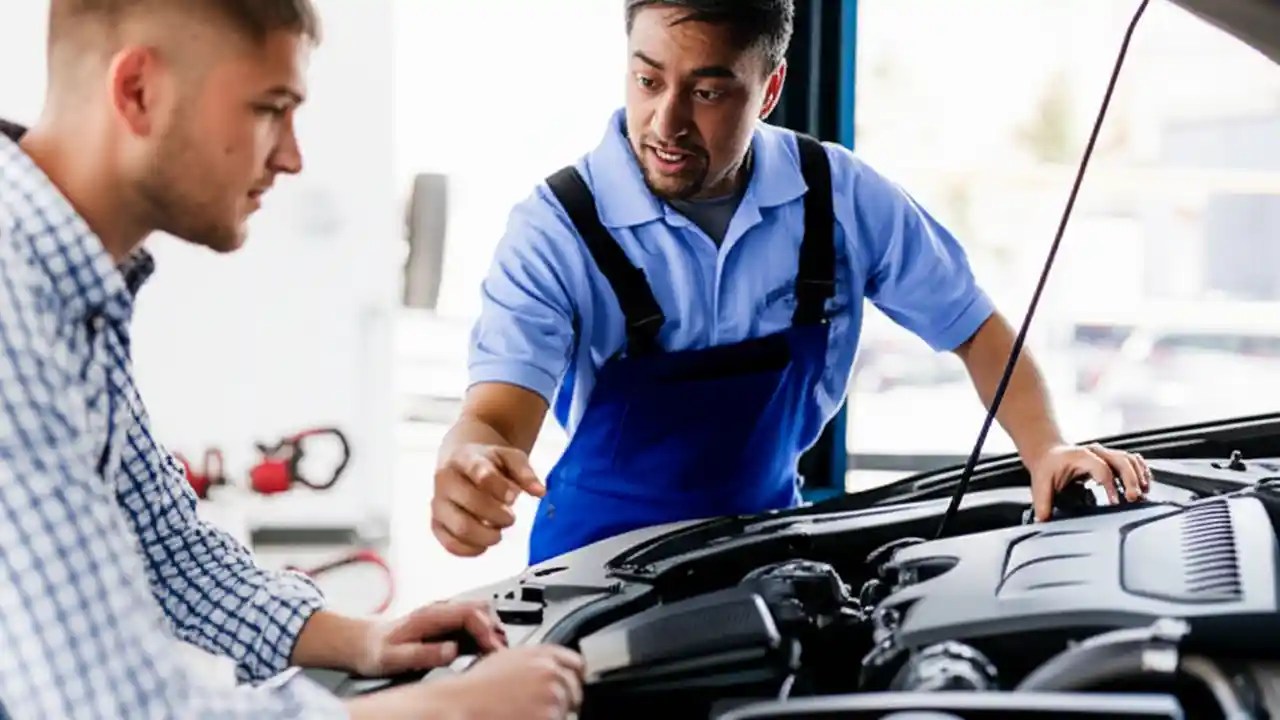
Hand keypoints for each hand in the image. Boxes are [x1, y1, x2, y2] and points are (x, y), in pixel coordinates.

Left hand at [354, 600, 507, 677]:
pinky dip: (482, 636)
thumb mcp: (394, 657)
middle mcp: (439, 610)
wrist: (363, 643)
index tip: (492, 647)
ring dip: (490, 631)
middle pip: (479, 609)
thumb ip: (423, 653)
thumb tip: (451, 651)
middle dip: (493, 628)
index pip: (469, 612)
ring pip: (478, 614)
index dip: (485, 629)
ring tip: (493, 652)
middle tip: (497, 651)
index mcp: (430, 615)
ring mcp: (443, 616)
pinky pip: (471, 624)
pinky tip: (482, 651)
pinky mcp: (444, 625)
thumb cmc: (376, 650)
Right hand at [420, 645, 585, 719]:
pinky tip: (524, 718)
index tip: (570, 684)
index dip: (572, 676)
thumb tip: (551, 668)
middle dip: (562, 699)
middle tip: (538, 708)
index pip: (577, 663)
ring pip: (568, 711)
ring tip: (525, 714)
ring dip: (553, 715)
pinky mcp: (550, 718)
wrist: (460, 706)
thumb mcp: (506, 660)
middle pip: (575, 690)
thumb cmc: (475, 689)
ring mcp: (553, 697)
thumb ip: (534, 661)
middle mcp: (551, 672)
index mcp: (542, 653)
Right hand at [433, 443, 544, 556]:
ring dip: (486, 535)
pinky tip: (484, 543)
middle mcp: (445, 480)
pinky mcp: (436, 524)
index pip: (478, 471)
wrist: (460, 463)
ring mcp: (438, 503)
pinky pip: (450, 544)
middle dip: (497, 516)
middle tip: (510, 517)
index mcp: (464, 458)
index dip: (499, 487)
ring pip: (460, 528)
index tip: (514, 497)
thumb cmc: (489, 462)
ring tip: (497, 531)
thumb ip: (525, 472)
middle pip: (470, 504)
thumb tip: (540, 492)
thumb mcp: (510, 457)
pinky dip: (471, 549)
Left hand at [1029, 443, 1150, 521]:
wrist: (1049, 454)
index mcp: (1080, 456)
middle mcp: (1095, 452)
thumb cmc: (1048, 468)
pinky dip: (1141, 471)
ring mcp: (1105, 453)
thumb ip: (1043, 503)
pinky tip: (1145, 485)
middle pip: (1121, 460)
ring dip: (1139, 475)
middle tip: (1133, 498)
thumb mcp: (1041, 484)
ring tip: (1143, 494)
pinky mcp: (1111, 458)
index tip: (1116, 502)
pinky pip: (1132, 460)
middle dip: (1130, 479)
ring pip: (1129, 459)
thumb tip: (1043, 521)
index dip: (1110, 485)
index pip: (1102, 468)